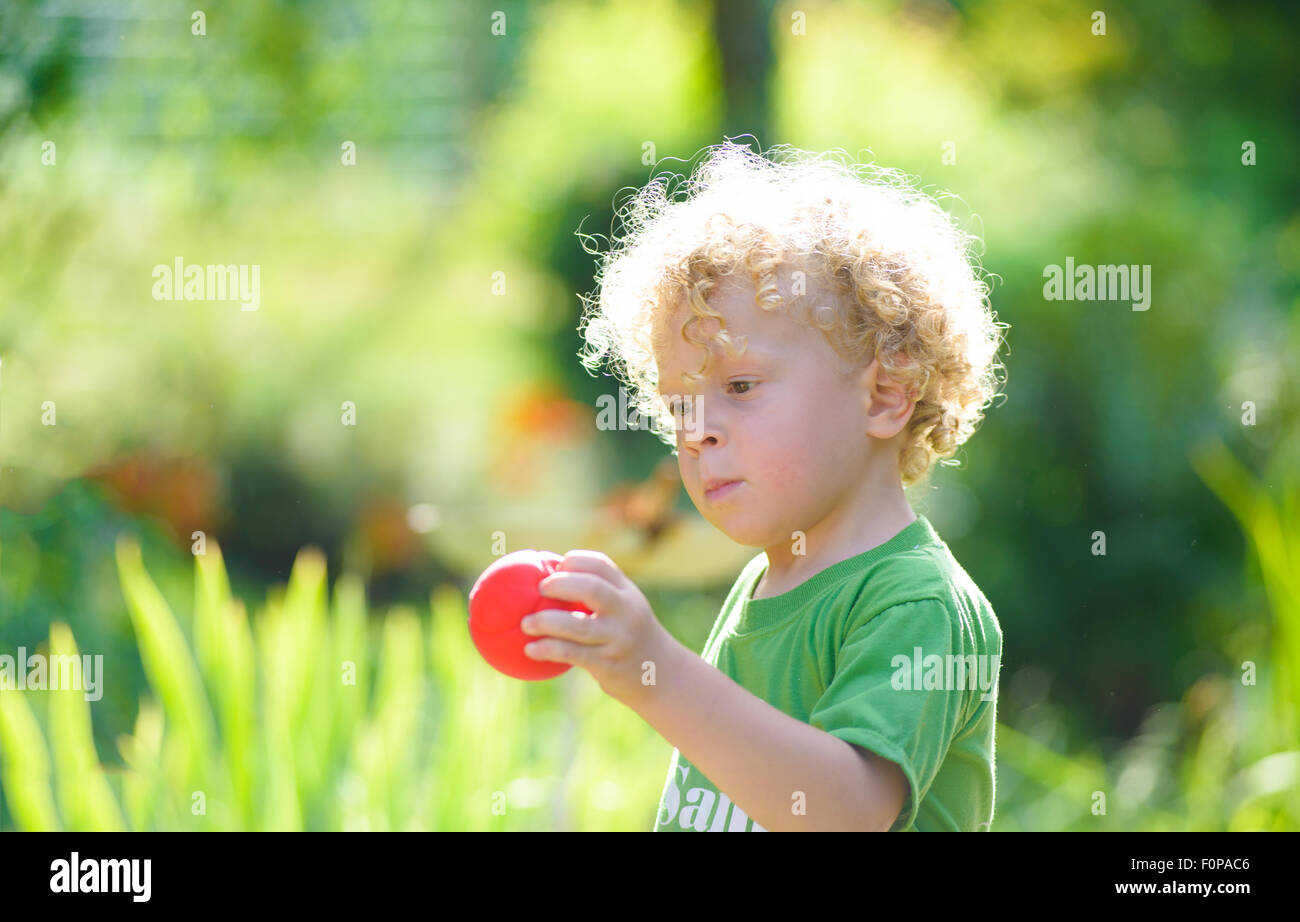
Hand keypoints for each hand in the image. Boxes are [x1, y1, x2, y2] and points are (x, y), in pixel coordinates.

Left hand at [519, 549, 677, 706]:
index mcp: (627, 592)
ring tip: (525, 623)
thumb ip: (596, 594)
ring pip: (578, 626)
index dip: (576, 561)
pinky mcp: (608, 663)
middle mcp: (626, 611)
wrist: (660, 674)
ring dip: (546, 622)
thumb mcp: (623, 609)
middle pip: (592, 589)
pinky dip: (548, 650)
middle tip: (539, 589)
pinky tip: (530, 649)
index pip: (602, 565)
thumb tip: (543, 576)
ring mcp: (618, 638)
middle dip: (561, 584)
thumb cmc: (628, 635)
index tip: (557, 565)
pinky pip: (572, 654)